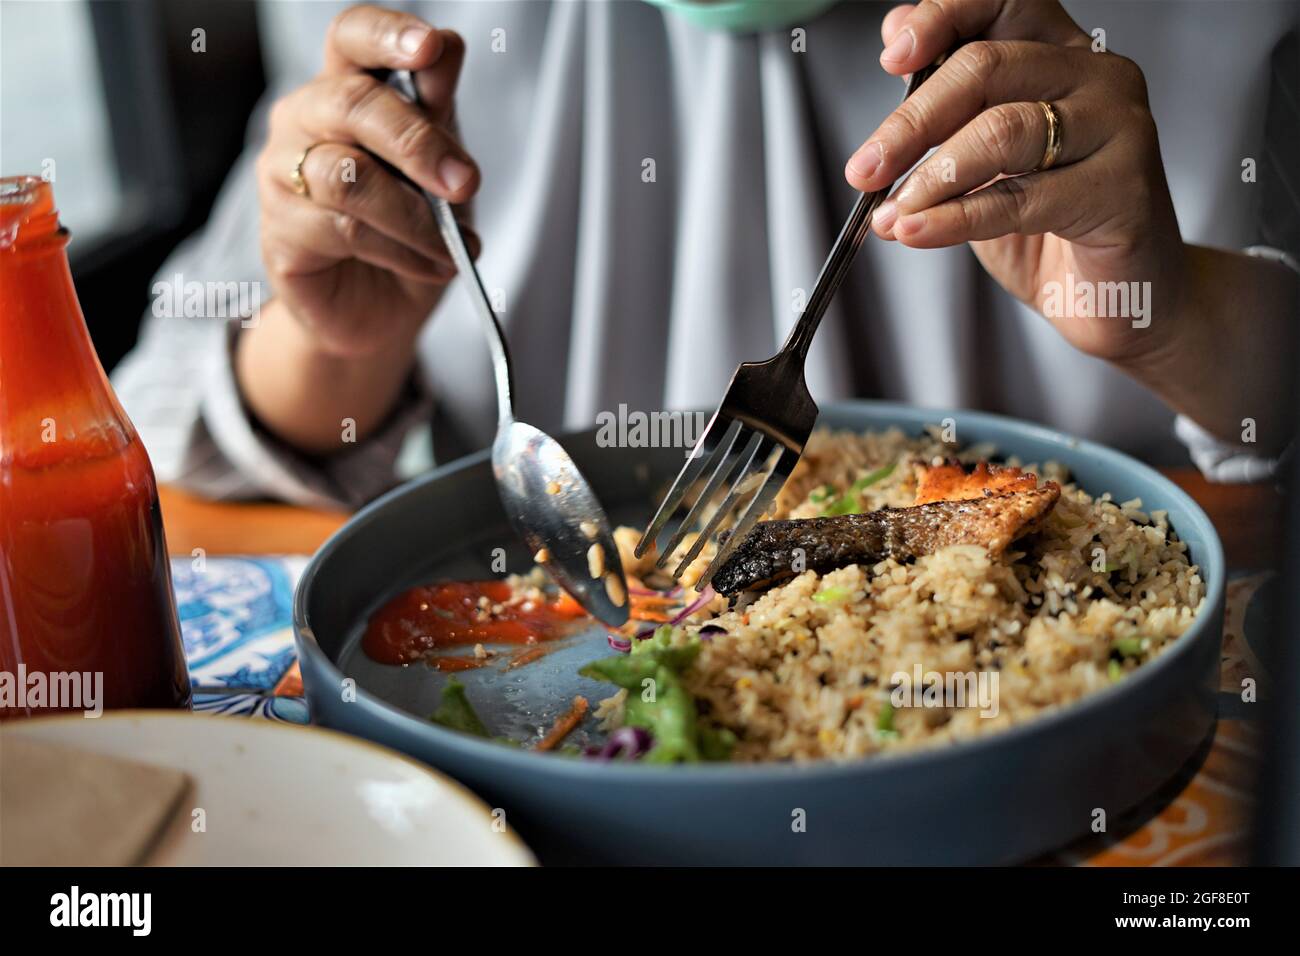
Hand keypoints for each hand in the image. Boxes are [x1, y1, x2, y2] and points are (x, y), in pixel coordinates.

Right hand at [255, 4, 479, 358]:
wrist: (383, 310)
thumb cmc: (410, 229)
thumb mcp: (441, 168)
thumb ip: (438, 113)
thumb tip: (446, 51)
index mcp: (346, 88)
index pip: (352, 38)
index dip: (387, 35)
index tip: (430, 47)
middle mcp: (304, 120)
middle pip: (351, 104)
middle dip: (419, 143)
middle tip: (465, 184)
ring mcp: (281, 174)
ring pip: (349, 176)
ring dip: (415, 216)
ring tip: (452, 246)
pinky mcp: (279, 232)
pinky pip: (346, 231)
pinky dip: (403, 251)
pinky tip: (432, 265)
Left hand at [846, 0, 1184, 365]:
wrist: (1114, 295)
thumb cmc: (1046, 224)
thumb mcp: (979, 159)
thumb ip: (944, 104)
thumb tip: (893, 45)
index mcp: (1058, 51)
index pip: (1001, 1)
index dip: (943, 18)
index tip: (893, 58)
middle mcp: (1097, 76)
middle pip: (986, 69)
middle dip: (911, 123)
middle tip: (864, 169)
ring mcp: (1120, 128)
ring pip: (1003, 131)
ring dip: (931, 177)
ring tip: (891, 215)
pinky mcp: (1124, 191)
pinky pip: (1020, 198)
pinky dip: (955, 218)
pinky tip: (917, 231)